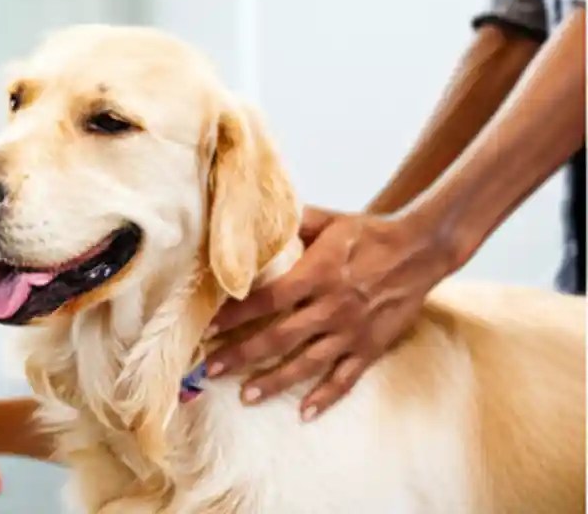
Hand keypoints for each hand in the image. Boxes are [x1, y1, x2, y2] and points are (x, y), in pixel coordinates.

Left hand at [203, 205, 454, 420]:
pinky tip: (304, 413)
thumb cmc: (369, 232)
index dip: (235, 315)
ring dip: (274, 381)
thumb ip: (292, 223)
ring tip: (245, 396)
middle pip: (278, 337)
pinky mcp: (371, 347)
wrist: (422, 249)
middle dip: (241, 355)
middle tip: (210, 368)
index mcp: (317, 274)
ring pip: (307, 364)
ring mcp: (352, 331)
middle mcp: (332, 307)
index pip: (267, 299)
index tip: (208, 327)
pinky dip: (326, 397)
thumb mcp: (328, 220)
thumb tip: (253, 217)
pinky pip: (346, 378)